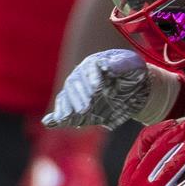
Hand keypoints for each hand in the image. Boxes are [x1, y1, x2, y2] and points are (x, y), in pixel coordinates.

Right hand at [45, 48, 165, 128]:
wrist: (134, 91)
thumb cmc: (133, 74)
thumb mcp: (133, 65)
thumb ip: (121, 64)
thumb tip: (105, 66)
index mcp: (94, 63)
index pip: (90, 69)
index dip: (93, 78)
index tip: (98, 89)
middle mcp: (81, 77)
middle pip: (75, 84)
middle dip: (80, 97)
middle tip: (86, 109)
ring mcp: (77, 92)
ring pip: (66, 98)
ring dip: (67, 108)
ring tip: (67, 118)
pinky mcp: (75, 107)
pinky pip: (62, 111)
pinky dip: (55, 118)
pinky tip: (49, 122)